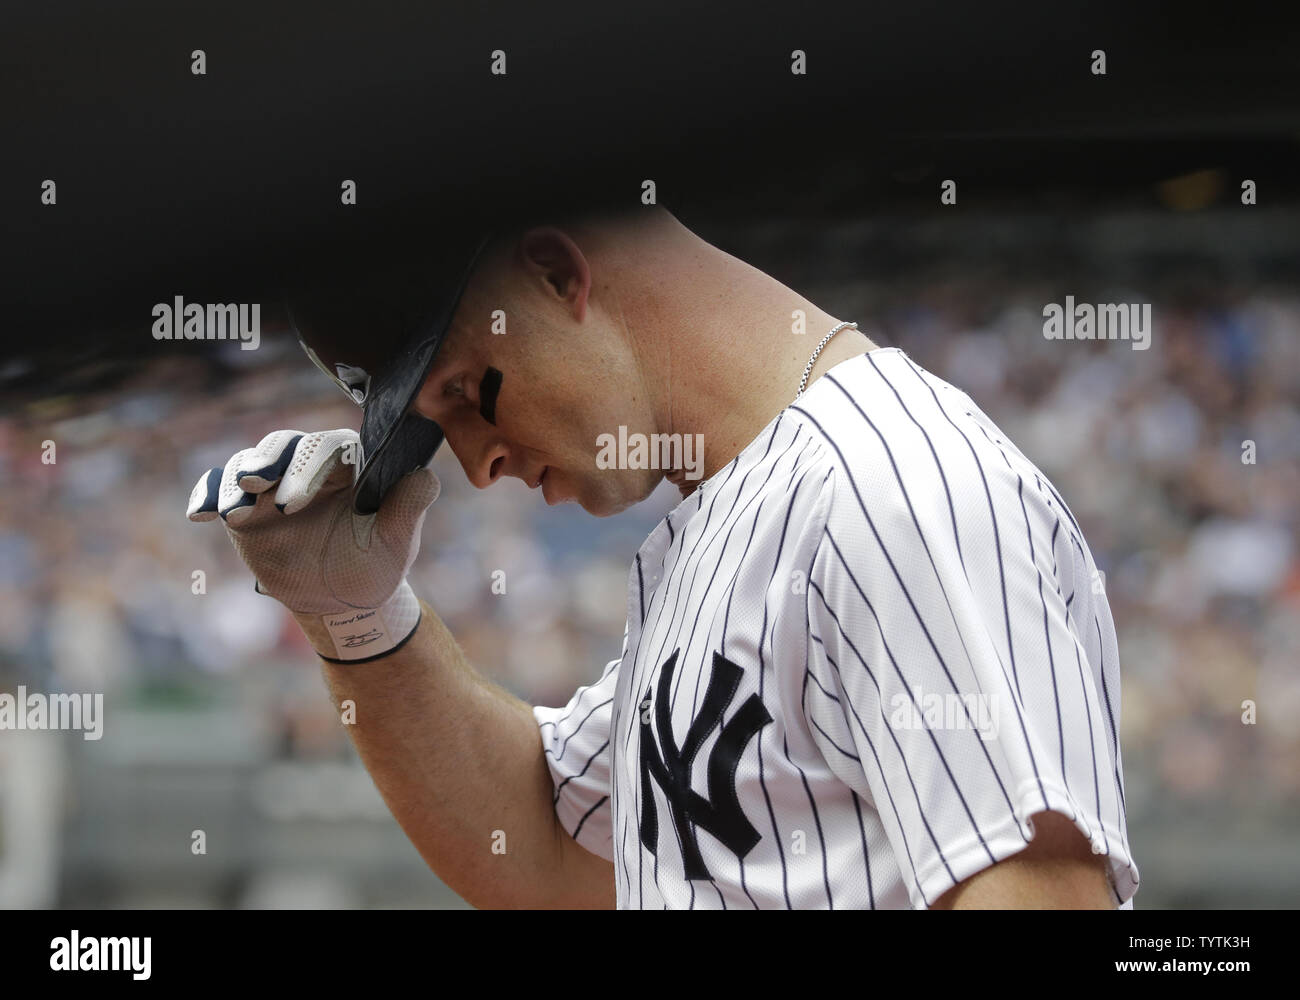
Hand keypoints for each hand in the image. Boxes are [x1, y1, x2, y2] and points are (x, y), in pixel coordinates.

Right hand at [187, 428, 439, 661]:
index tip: (295, 502)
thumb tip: (426, 478)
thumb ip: (408, 509)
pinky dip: (208, 494)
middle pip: (284, 446)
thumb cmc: (375, 566)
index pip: (330, 447)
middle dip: (269, 464)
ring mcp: (275, 484)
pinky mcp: (247, 506)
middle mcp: (309, 466)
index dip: (310, 466)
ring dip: (236, 481)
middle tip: (259, 487)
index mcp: (349, 466)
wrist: (341, 601)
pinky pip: (221, 488)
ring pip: (249, 463)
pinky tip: (199, 514)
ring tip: (233, 512)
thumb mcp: (396, 543)